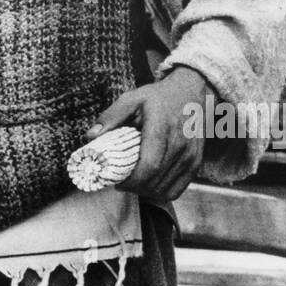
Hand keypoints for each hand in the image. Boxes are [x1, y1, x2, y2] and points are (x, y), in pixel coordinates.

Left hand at [86, 67, 211, 201]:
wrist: (190, 93)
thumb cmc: (158, 97)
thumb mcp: (131, 99)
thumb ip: (111, 117)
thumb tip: (90, 137)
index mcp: (161, 129)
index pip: (149, 166)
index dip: (131, 181)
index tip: (116, 181)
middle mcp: (180, 145)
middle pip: (155, 181)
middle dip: (134, 188)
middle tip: (121, 181)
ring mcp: (190, 156)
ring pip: (165, 189)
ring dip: (146, 191)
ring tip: (134, 181)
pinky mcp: (195, 163)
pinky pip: (177, 189)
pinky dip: (161, 192)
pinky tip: (149, 183)